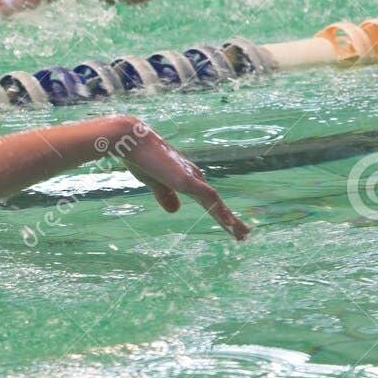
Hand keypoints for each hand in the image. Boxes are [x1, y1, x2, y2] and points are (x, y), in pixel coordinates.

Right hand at [107, 118, 250, 239]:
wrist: (133, 142)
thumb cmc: (141, 159)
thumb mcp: (153, 182)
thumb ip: (164, 195)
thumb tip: (175, 211)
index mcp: (186, 179)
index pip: (207, 200)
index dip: (219, 214)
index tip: (229, 227)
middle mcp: (194, 178)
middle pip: (216, 203)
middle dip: (229, 220)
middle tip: (244, 235)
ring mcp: (192, 179)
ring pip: (216, 203)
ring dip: (230, 220)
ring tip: (243, 235)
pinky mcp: (187, 181)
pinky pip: (209, 198)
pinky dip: (220, 211)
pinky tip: (229, 223)